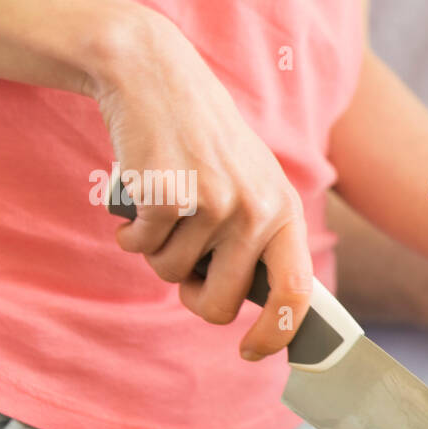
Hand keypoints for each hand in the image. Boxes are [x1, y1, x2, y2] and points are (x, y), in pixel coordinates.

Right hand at [91, 10, 311, 361]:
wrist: (157, 76)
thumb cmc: (204, 143)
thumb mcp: (252, 184)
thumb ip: (259, 241)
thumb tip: (263, 312)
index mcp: (283, 212)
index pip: (296, 293)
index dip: (276, 334)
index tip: (253, 352)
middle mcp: (256, 211)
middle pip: (222, 303)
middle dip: (195, 296)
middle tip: (184, 264)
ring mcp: (212, 204)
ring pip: (173, 275)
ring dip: (158, 251)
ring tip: (167, 205)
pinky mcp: (166, 196)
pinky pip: (140, 247)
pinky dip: (131, 230)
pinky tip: (141, 193)